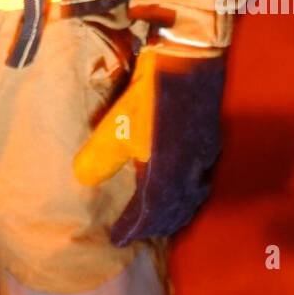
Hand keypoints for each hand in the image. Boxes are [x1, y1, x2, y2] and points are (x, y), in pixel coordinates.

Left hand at [74, 44, 227, 245]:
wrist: (190, 53)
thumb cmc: (151, 88)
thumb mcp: (119, 120)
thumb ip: (102, 154)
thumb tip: (83, 179)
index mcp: (168, 171)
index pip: (149, 212)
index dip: (133, 227)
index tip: (118, 240)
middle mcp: (191, 169)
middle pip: (174, 209)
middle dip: (154, 225)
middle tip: (136, 234)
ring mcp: (205, 155)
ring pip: (190, 197)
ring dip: (173, 213)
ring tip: (157, 221)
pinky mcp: (210, 140)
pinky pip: (200, 180)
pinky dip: (188, 195)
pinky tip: (180, 189)